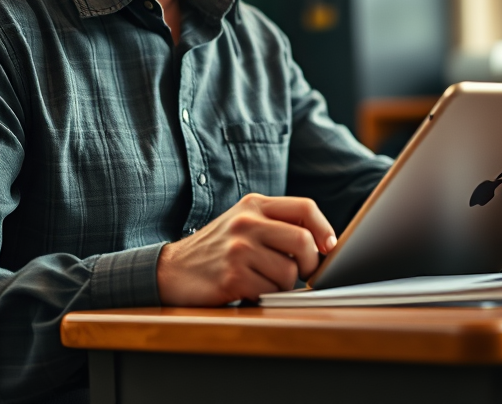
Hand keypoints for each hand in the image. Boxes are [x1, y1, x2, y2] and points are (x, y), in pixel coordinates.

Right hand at [157, 194, 336, 305]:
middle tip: (301, 272)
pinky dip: (266, 296)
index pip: (305, 208)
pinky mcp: (232, 277)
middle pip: (303, 242)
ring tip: (264, 280)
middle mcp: (247, 222)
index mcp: (254, 205)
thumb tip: (322, 243)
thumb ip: (277, 224)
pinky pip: (270, 292)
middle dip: (309, 263)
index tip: (328, 246)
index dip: (324, 229)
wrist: (172, 269)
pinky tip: (249, 289)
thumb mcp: (243, 222)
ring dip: (283, 284)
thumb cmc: (216, 248)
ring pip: (289, 273)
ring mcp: (239, 249)